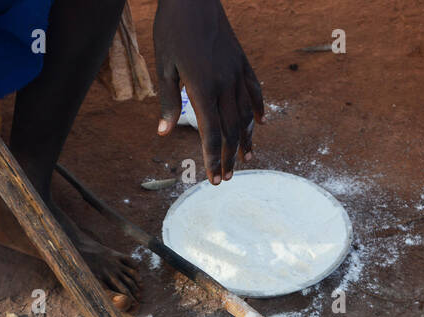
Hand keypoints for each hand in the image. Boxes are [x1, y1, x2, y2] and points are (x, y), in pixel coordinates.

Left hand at [154, 0, 263, 184]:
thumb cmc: (172, 30)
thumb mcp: (163, 66)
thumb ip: (168, 101)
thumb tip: (164, 133)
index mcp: (202, 88)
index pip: (211, 133)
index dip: (212, 158)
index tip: (213, 179)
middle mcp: (224, 84)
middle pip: (230, 130)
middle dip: (228, 157)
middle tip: (226, 178)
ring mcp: (236, 73)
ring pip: (246, 115)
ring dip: (245, 140)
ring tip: (246, 159)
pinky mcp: (242, 62)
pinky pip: (254, 91)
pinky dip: (258, 110)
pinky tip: (260, 124)